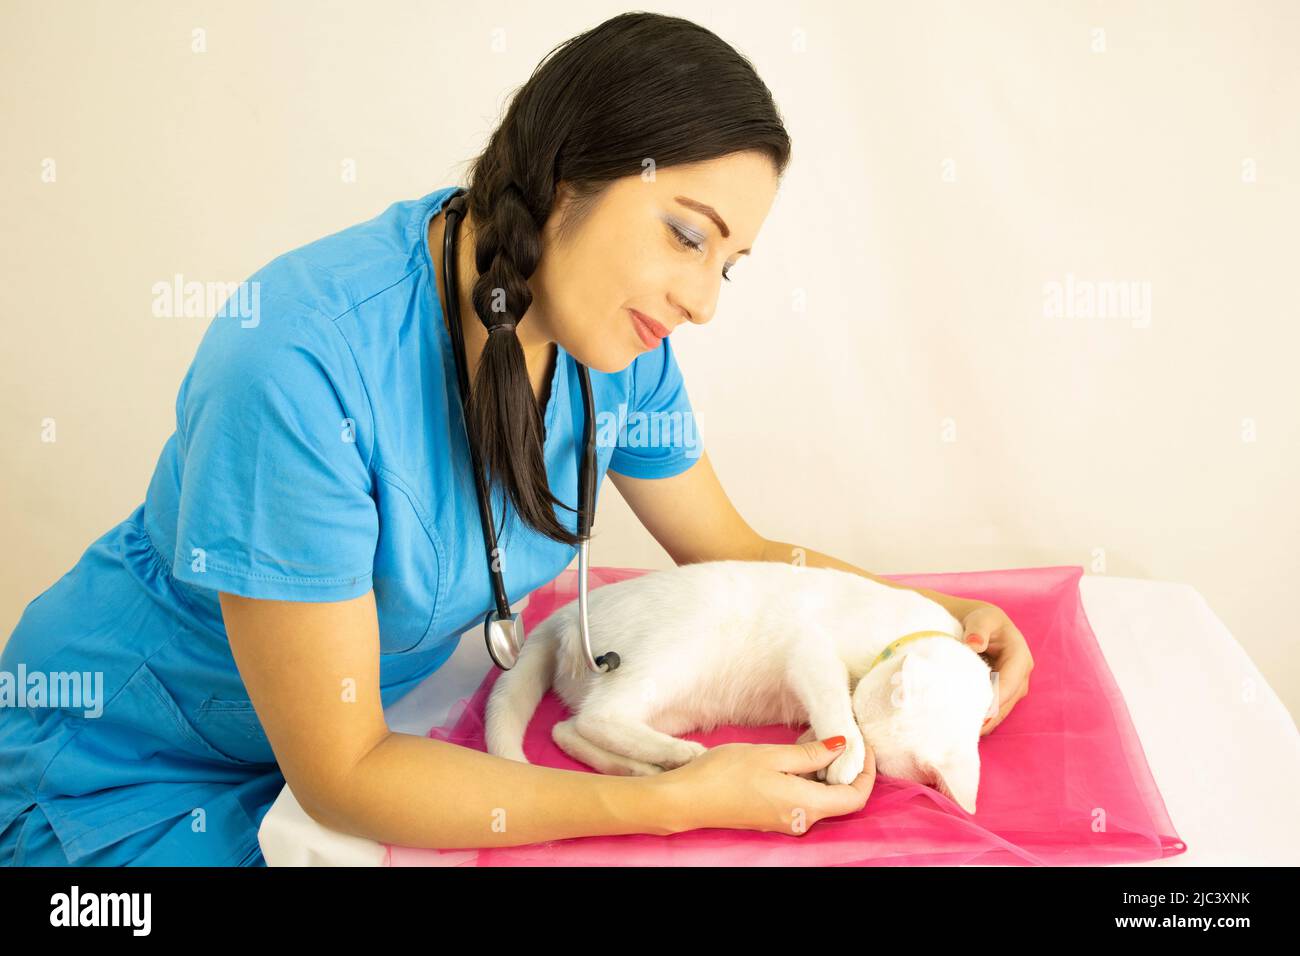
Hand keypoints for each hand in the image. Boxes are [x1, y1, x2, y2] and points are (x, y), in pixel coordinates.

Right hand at [649, 737, 874, 835]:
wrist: (686, 798)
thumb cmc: (725, 774)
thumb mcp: (773, 755)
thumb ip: (812, 754)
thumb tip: (843, 745)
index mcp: (807, 807)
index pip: (855, 796)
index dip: (866, 771)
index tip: (862, 745)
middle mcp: (801, 819)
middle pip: (840, 796)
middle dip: (844, 766)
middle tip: (836, 734)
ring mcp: (785, 820)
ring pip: (820, 795)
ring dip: (823, 769)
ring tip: (812, 738)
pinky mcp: (772, 815)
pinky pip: (801, 796)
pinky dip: (806, 776)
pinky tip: (794, 753)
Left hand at [959, 602, 1033, 734]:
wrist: (982, 624)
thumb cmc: (982, 620)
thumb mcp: (981, 619)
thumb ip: (978, 630)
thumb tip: (974, 644)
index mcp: (1020, 657)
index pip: (1008, 684)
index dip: (994, 701)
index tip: (978, 715)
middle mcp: (1021, 675)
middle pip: (1006, 702)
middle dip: (989, 718)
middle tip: (965, 731)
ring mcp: (1014, 686)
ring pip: (1002, 710)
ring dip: (986, 722)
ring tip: (964, 733)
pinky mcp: (1004, 693)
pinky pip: (996, 709)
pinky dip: (983, 718)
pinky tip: (966, 727)